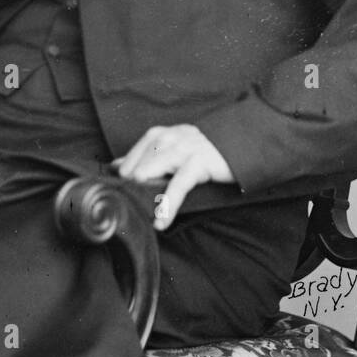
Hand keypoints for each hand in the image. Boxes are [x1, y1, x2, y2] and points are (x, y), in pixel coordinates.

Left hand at [114, 124, 234, 229]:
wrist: (240, 142)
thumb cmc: (203, 149)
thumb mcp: (173, 147)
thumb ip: (146, 155)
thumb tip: (116, 165)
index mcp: (159, 135)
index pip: (130, 159)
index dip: (124, 179)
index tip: (121, 196)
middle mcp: (167, 139)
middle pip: (137, 168)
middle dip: (133, 190)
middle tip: (132, 210)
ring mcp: (182, 149)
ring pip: (151, 173)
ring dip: (144, 198)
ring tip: (141, 216)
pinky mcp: (197, 163)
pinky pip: (177, 187)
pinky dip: (168, 207)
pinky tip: (162, 221)